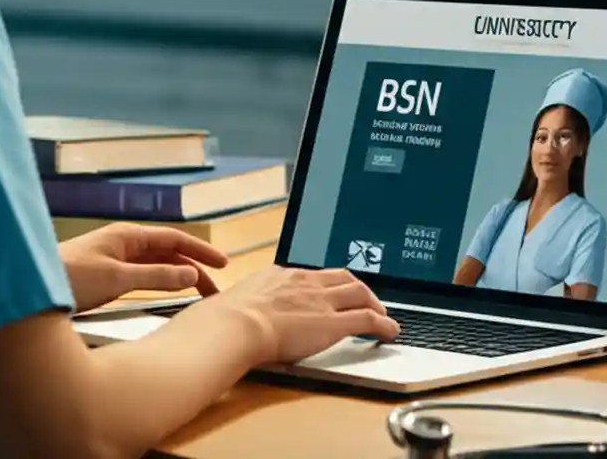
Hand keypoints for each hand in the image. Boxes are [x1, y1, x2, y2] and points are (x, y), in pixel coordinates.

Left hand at [58, 225, 227, 310]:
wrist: (28, 291)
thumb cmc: (68, 279)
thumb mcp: (117, 279)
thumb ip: (156, 277)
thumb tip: (191, 274)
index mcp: (127, 236)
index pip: (174, 239)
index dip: (201, 251)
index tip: (223, 265)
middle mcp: (122, 244)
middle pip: (167, 252)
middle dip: (193, 268)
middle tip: (214, 290)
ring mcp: (113, 259)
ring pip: (155, 265)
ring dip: (178, 277)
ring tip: (197, 295)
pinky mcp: (104, 276)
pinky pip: (142, 276)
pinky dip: (160, 284)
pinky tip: (166, 294)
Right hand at [166, 266, 399, 365]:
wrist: (234, 327)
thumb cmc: (223, 321)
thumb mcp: (229, 305)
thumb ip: (233, 308)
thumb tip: (216, 317)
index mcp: (279, 276)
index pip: (311, 275)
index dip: (324, 284)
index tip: (327, 292)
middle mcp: (304, 282)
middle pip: (341, 276)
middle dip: (356, 287)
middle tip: (364, 299)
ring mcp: (320, 301)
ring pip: (360, 292)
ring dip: (375, 303)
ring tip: (381, 315)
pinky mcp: (333, 322)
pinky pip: (367, 319)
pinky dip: (383, 324)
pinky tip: (389, 331)